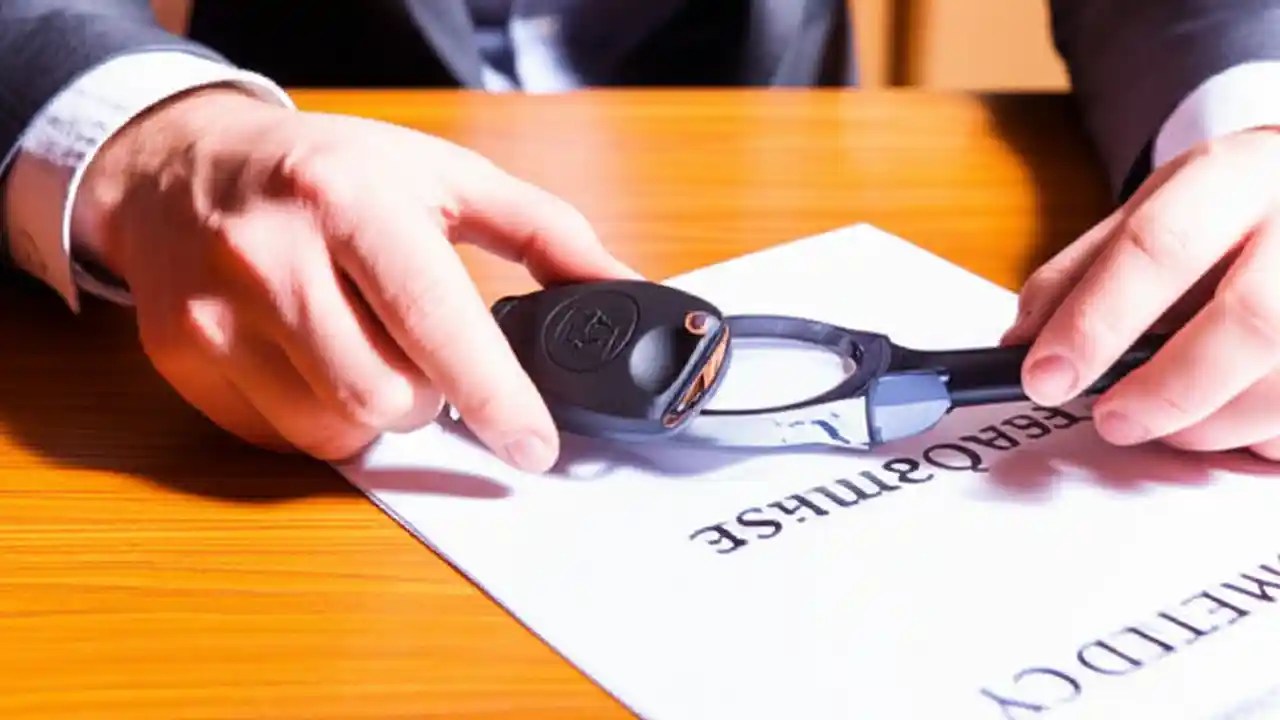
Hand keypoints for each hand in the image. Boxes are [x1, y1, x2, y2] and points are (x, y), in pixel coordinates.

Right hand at [75, 87, 639, 470]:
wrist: (181, 167)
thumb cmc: (331, 170)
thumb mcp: (442, 174)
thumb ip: (544, 233)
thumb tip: (621, 289)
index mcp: (351, 199)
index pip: (434, 319)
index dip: (494, 394)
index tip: (534, 445)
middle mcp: (272, 255)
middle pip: (386, 395)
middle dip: (430, 397)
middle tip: (423, 353)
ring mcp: (216, 313)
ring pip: (336, 430)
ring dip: (377, 411)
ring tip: (366, 347)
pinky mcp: (184, 358)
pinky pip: (280, 438)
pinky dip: (319, 417)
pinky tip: (311, 359)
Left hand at [1001, 126, 1279, 458]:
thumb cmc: (1231, 210)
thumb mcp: (1154, 211)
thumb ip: (1082, 273)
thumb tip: (1022, 341)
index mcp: (1237, 174)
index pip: (1158, 247)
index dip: (1095, 321)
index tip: (1045, 377)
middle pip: (1249, 322)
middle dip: (1167, 390)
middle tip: (1113, 420)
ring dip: (1215, 424)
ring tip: (1170, 424)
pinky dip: (1263, 435)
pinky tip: (1235, 421)